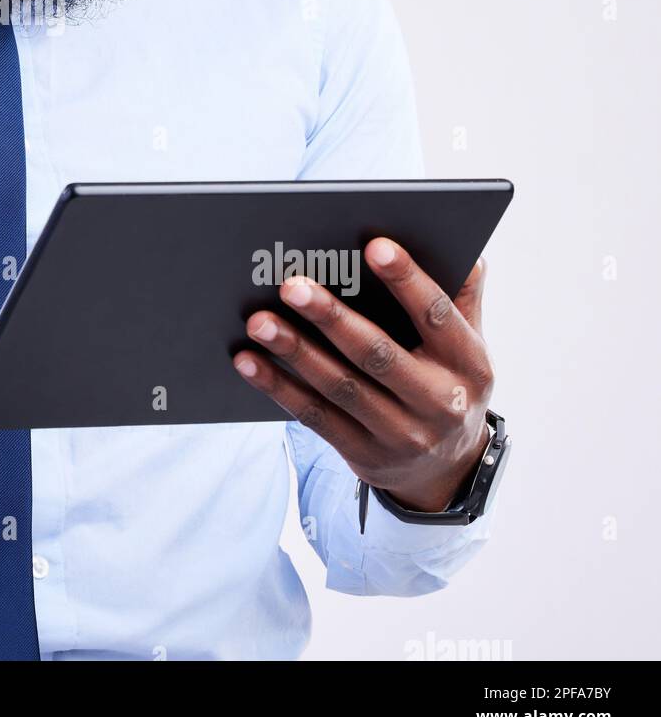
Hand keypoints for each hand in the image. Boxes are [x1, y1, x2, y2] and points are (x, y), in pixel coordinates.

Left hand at [232, 240, 492, 511]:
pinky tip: (248, 360)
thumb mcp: (468, 344)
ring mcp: (400, 434)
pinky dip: (278, 387)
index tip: (374, 246)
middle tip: (292, 285)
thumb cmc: (447, 381)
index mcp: (468, 363)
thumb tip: (465, 248)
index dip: (407, 280)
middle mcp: (438, 402)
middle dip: (331, 318)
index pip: (436, 315)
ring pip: (340, 387)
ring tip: (258, 320)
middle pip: (377, 354)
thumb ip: (462, 296)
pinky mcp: (363, 454)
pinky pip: (314, 417)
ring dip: (295, 351)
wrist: (444, 471)